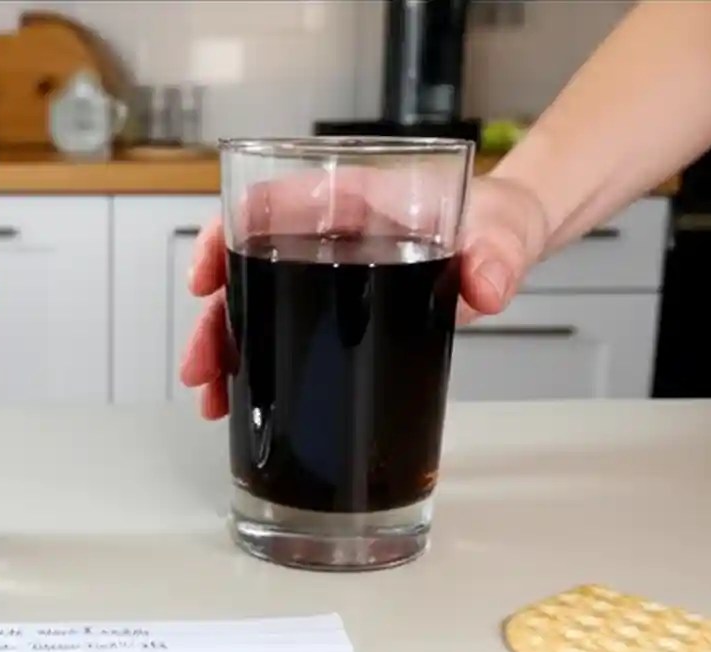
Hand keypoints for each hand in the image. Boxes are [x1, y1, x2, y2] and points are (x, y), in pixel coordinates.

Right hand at [178, 172, 549, 419]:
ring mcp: (331, 271)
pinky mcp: (341, 306)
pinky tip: (245, 394)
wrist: (509, 238)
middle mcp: (329, 232)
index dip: (225, 236)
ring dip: (227, 345)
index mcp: (353, 198)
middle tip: (201, 364)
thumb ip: (498, 253)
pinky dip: (259, 358)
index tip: (206, 276)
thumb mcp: (502, 228)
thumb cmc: (494, 215)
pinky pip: (287, 325)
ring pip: (259, 302)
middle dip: (216, 316)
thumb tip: (488, 285)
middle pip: (248, 265)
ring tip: (211, 393)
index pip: (269, 203)